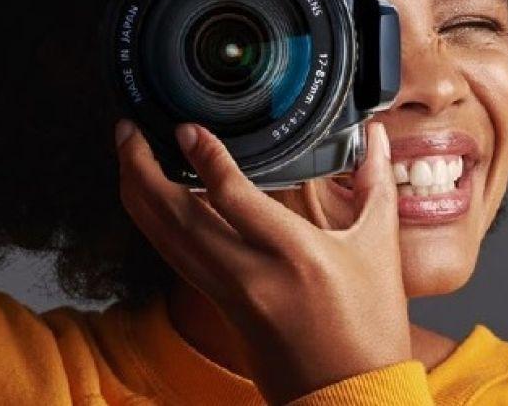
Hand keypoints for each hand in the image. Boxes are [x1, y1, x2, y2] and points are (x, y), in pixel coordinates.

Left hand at [114, 121, 410, 402]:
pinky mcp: (221, 308)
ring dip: (137, 195)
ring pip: (164, 240)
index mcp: (296, 256)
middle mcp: (252, 276)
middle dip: (139, 169)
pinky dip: (156, 224)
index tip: (186, 127)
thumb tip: (376, 135)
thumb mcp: (380, 249)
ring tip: (128, 157)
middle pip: (174, 218)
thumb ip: (374, 184)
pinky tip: (155, 202)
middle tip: (128, 131)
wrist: (351, 396)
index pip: (232, 198)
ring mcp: (229, 296)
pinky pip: (176, 258)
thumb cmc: (370, 327)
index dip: (204, 157)